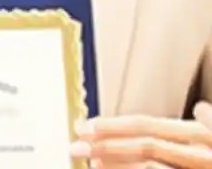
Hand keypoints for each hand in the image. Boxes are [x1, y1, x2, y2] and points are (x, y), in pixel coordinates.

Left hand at [70, 103, 211, 166]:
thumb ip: (203, 127)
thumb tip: (198, 110)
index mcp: (199, 135)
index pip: (147, 125)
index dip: (112, 125)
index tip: (82, 128)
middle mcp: (202, 152)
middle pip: (147, 143)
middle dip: (106, 143)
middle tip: (74, 146)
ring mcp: (202, 166)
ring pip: (153, 164)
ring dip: (118, 163)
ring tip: (92, 163)